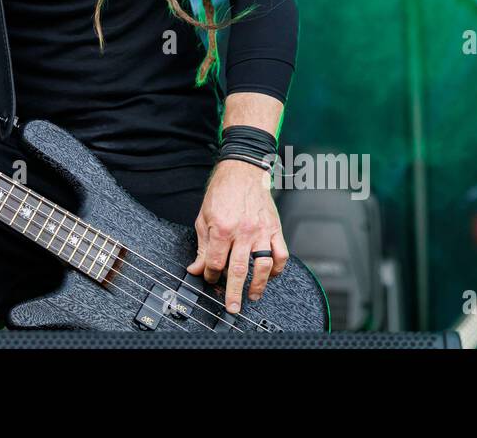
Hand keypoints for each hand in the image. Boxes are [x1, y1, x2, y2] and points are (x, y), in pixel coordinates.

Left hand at [187, 160, 288, 312]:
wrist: (243, 170)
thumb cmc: (222, 191)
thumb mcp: (204, 217)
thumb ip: (202, 245)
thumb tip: (196, 268)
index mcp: (222, 228)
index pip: (216, 262)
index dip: (210, 275)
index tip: (209, 279)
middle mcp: (243, 231)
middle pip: (238, 270)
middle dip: (233, 292)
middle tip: (231, 307)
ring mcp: (261, 231)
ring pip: (263, 266)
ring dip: (258, 285)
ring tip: (252, 296)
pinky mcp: (275, 228)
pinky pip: (280, 254)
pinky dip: (277, 268)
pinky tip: (270, 276)